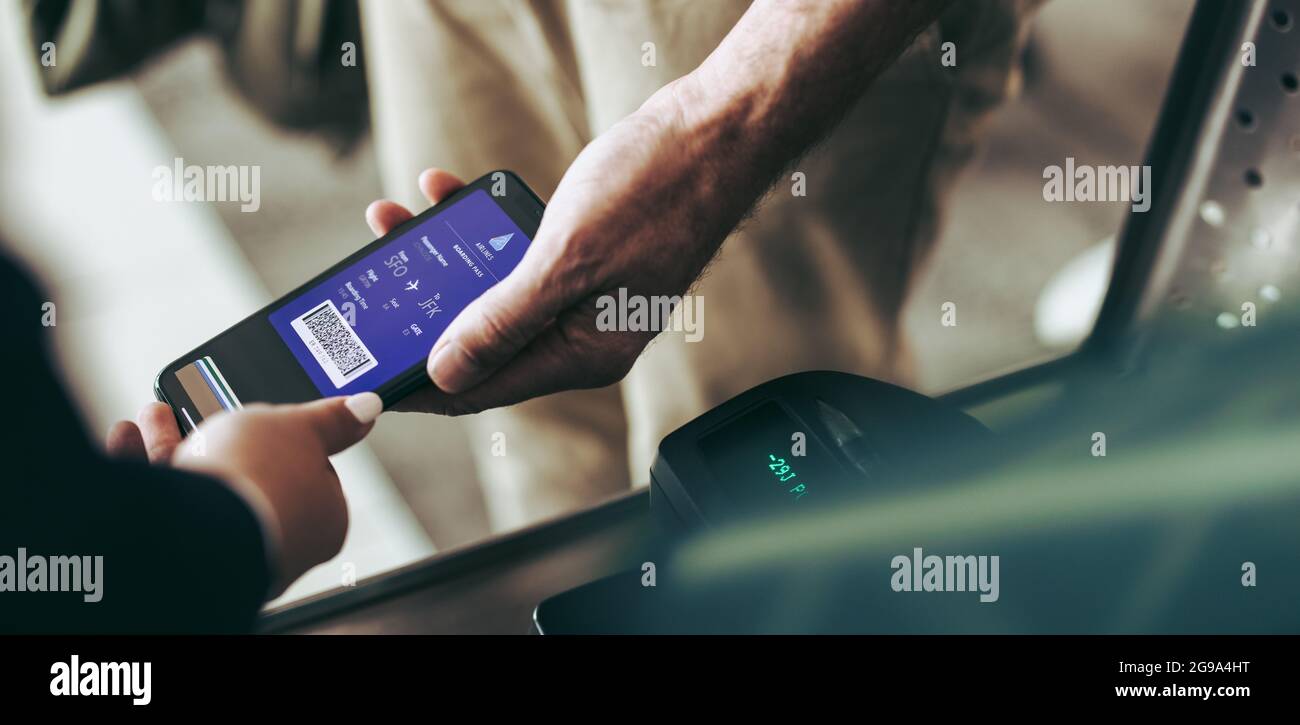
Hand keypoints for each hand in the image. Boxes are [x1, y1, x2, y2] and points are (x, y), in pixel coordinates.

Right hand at [106, 393, 381, 594]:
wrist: (198, 527)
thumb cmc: (262, 479)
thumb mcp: (300, 427)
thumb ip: (329, 419)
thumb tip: (368, 408)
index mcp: (320, 520)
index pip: (308, 473)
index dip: (285, 441)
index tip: (263, 420)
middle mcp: (276, 540)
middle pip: (247, 476)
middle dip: (218, 435)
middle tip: (202, 407)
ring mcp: (229, 546)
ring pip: (201, 485)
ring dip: (172, 442)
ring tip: (154, 413)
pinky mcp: (180, 551)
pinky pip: (163, 501)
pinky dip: (144, 465)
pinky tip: (128, 435)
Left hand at [366, 74, 765, 414]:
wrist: (715, 132)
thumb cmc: (656, 193)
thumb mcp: (565, 259)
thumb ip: (502, 320)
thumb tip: (447, 370)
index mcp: (584, 353)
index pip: (486, 386)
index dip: (423, 381)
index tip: (370, 371)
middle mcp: (581, 332)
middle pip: (483, 337)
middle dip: (422, 306)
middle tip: (370, 280)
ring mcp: (583, 293)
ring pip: (493, 289)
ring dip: (445, 256)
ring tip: (397, 219)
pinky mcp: (584, 255)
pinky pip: (515, 252)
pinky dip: (480, 227)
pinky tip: (450, 190)